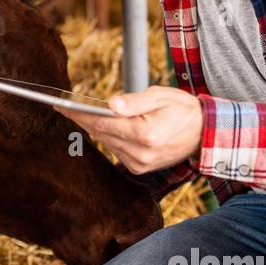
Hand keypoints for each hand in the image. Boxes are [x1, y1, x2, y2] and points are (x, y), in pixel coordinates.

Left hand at [64, 86, 203, 174]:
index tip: (61, 107)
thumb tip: (110, 104)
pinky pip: (116, 151)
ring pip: (106, 143)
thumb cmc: (183, 109)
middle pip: (101, 135)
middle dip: (84, 120)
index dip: (79, 114)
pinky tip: (108, 127)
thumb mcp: (161, 96)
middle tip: (66, 108)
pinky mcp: (140, 168)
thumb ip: (134, 101)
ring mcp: (140, 164)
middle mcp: (141, 154)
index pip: (102, 124)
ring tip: (84, 114)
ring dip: (97, 129)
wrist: (204, 132)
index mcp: (145, 134)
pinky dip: (110, 138)